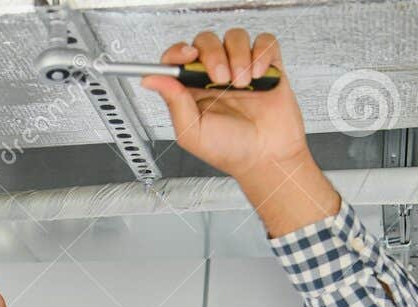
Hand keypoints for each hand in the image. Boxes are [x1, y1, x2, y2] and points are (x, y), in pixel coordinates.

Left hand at [141, 29, 339, 236]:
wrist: (266, 158)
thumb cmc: (230, 151)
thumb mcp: (192, 132)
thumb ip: (173, 102)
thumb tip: (150, 79)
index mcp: (192, 90)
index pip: (178, 57)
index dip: (178, 51)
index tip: (187, 57)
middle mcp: (214, 76)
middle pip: (206, 40)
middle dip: (212, 54)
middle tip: (220, 79)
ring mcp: (241, 68)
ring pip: (234, 37)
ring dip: (238, 56)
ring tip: (241, 82)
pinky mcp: (267, 66)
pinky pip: (264, 42)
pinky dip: (261, 53)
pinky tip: (259, 75)